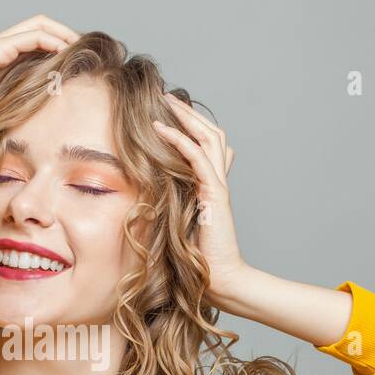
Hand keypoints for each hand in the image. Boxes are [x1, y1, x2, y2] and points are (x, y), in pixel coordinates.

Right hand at [0, 14, 80, 145]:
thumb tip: (41, 127)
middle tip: (85, 51)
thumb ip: (16, 112)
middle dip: (66, 34)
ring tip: (82, 49)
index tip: (76, 63)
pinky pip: (32, 36)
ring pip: (39, 25)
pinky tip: (67, 52)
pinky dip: (53, 40)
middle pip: (40, 26)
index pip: (34, 42)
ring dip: (64, 34)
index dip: (57, 47)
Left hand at [152, 93, 246, 305]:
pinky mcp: (214, 194)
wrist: (219, 279)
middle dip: (188, 113)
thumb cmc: (198, 259)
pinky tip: (162, 128)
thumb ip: (174, 207)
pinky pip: (198, 158)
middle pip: (210, 133)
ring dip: (186, 117)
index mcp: (211, 186)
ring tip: (167, 102)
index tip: (168, 113)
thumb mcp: (181, 225)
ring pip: (208, 137)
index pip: (206, 145)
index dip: (190, 126)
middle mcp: (217, 181)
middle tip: (168, 96)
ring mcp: (218, 186)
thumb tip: (156, 197)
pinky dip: (179, 140)